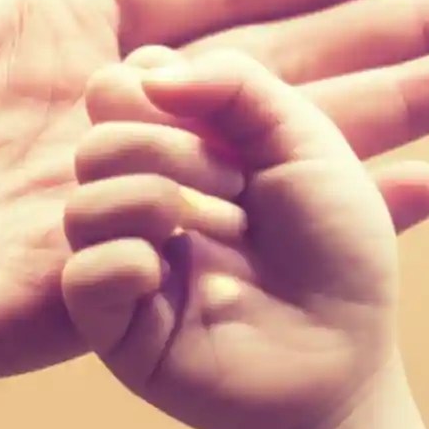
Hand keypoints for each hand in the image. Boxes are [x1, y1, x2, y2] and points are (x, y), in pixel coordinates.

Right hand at [62, 46, 428, 428]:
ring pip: (82, 203)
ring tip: (224, 236)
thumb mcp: (305, 141)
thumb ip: (236, 83)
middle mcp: (138, 198)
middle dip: (170, 151)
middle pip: (96, 140)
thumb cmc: (336, 251)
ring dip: (158, 204)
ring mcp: (121, 259)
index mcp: (175, 150)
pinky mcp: (111, 325)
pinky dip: (128, 263)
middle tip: (238, 189)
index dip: (157, 89)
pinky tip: (169, 279)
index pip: (117, 89)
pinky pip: (82, 274)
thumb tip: (147, 73)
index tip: (221, 122)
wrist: (346, 355)